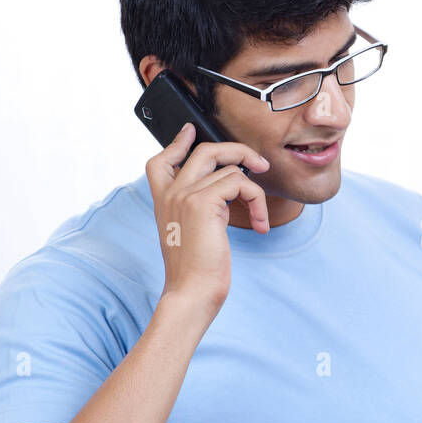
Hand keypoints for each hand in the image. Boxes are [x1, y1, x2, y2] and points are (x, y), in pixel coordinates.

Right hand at [145, 123, 269, 317]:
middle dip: (237, 151)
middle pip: (204, 151)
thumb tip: (225, 186)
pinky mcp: (203, 203)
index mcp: (163, 201)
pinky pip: (240, 183)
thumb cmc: (195, 271)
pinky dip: (258, 201)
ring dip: (255, 192)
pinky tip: (260, 224)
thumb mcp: (191, 233)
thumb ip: (199, 207)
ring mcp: (184, 195)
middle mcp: (171, 194)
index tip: (190, 131)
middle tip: (259, 164)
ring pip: (230, 168)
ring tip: (260, 215)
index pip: (160, 160)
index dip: (177, 142)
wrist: (191, 292)